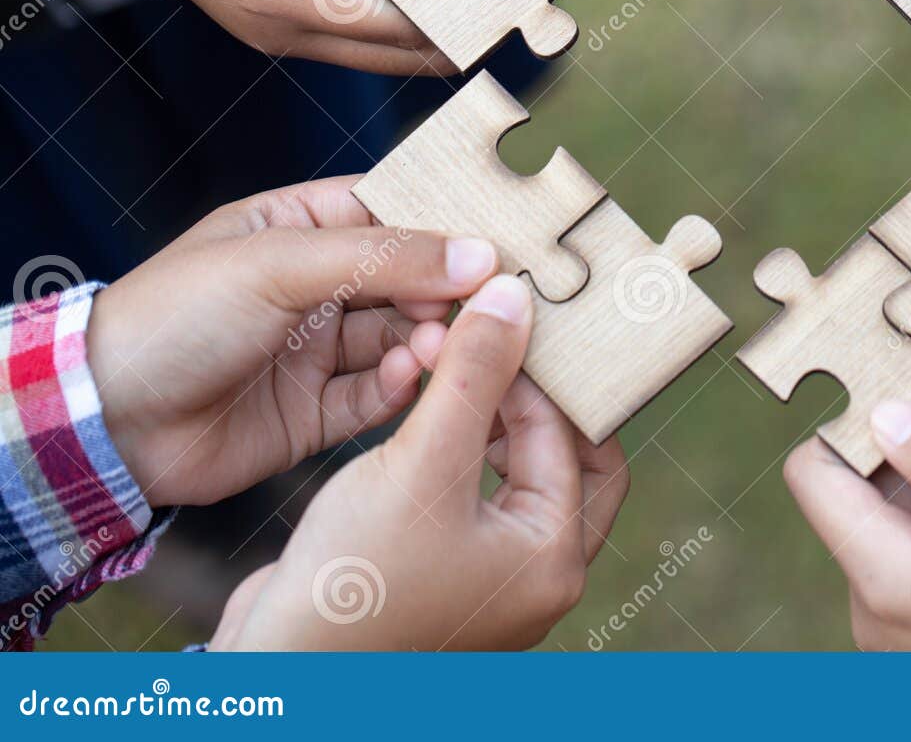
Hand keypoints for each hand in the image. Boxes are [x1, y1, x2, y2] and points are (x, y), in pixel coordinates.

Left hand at [86, 177, 501, 507]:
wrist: (106, 422)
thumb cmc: (174, 317)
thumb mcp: (279, 265)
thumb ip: (384, 257)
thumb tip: (480, 253)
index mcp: (298, 229)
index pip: (392, 212)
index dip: (446, 223)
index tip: (503, 236)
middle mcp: (313, 287)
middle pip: (408, 280)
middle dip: (448, 289)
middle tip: (490, 300)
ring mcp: (315, 350)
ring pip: (400, 338)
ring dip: (428, 339)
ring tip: (440, 344)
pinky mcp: (314, 413)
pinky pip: (376, 396)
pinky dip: (399, 387)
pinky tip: (407, 377)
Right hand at [211, 275, 629, 650]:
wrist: (278, 670)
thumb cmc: (356, 581)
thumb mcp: (422, 462)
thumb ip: (472, 376)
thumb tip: (512, 298)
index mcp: (553, 559)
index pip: (573, 441)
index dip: (536, 376)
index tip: (503, 322)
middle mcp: (536, 577)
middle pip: (569, 463)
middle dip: (538, 403)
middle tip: (506, 347)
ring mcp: (492, 583)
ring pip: (521, 479)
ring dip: (496, 423)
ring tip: (461, 370)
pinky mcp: (448, 578)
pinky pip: (477, 501)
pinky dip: (463, 456)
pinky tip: (430, 417)